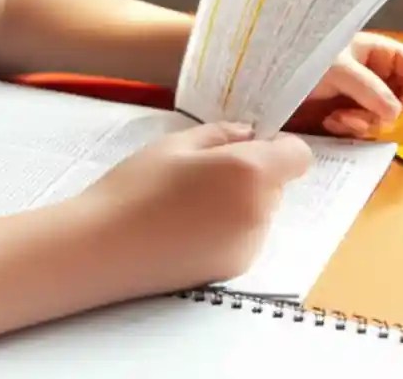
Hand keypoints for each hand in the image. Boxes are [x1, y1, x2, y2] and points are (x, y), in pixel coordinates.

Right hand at [80, 123, 311, 292]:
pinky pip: (244, 238)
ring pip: (260, 212)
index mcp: (250, 172)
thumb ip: (220, 134)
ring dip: (239, 203)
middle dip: (251, 175)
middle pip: (277, 184)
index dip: (277, 146)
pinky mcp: (234, 269)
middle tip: (201, 174)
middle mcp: (260, 211)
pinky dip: (226, 230)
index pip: (298, 155)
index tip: (245, 146)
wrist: (104, 249)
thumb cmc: (135, 187)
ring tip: (187, 205)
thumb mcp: (174, 144)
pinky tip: (185, 230)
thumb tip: (247, 134)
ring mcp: (250, 245)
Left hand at [285, 32, 402, 138]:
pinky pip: (362, 130)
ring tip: (341, 118)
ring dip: (367, 122)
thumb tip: (396, 114)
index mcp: (377, 53)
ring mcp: (358, 97)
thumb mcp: (337, 67)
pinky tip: (331, 123)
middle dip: (391, 112)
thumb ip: (368, 88)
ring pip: (384, 119)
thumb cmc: (299, 59)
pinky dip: (350, 129)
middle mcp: (372, 76)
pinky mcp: (343, 117)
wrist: (265, 81)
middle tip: (375, 118)